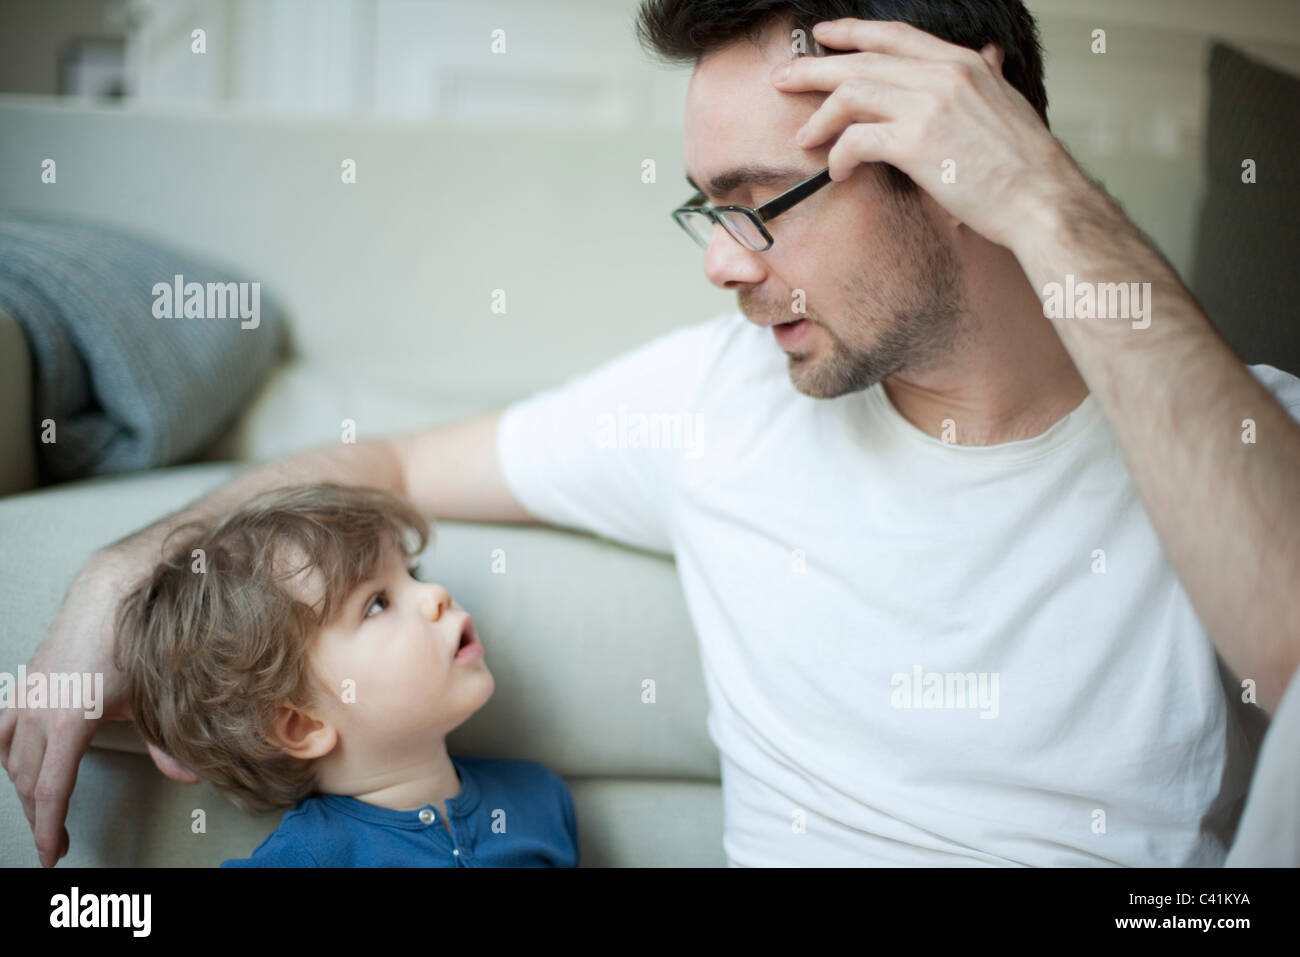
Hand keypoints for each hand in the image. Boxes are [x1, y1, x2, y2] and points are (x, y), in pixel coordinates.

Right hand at [0, 550, 198, 866]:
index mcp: (67, 722)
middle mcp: (38, 713)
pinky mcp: (24, 686)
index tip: (52, 853)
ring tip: (43, 811)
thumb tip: (188, 776)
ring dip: (25, 790)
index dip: (49, 828)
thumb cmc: (133, 643)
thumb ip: (167, 744)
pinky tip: (15, 767)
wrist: (110, 596)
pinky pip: (2, 731)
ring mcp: (27, 698)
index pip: (50, 791)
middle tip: (54, 842)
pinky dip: (7, 755)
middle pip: (29, 782)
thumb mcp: (153, 700)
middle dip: (40, 817)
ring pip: (13, 760)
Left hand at [772, 18, 1089, 252]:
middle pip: (862, 60)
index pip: (895, 36)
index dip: (853, 33)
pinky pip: (857, 139)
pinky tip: (836, 170)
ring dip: (820, 117)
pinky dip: (839, 155)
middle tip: (782, 79)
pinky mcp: (916, 142)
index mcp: (963, 63)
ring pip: (852, 94)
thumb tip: (988, 60)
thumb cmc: (1024, 165)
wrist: (1042, 199)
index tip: (823, 36)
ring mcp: (929, 105)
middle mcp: (944, 75)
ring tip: (803, 137)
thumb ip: (986, 79)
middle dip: (814, 69)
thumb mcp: (1007, 104)